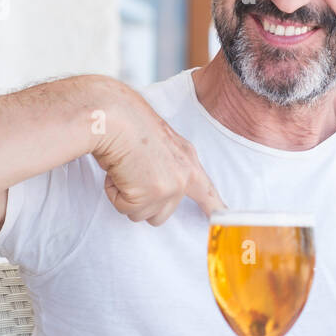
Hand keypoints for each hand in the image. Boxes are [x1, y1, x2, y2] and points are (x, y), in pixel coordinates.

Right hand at [91, 78, 226, 223]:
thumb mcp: (159, 144)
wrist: (115, 116)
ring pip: (140, 213)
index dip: (213, 208)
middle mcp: (184, 176)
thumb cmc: (127, 123)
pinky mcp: (151, 195)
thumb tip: (158, 188)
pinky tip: (117, 171)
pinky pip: (124, 207)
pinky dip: (114, 192)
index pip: (206, 192)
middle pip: (161, 213)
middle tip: (131, 172)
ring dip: (126, 195)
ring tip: (124, 168)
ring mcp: (170, 187)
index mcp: (188, 160)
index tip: (220, 219)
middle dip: (140, 200)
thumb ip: (168, 166)